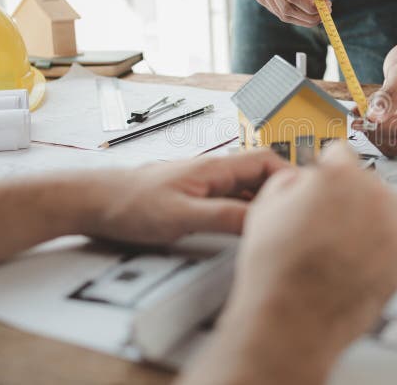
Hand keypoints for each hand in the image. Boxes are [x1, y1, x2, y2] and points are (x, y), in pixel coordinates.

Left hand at [76, 149, 288, 244]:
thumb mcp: (182, 215)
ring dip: (263, 206)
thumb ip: (224, 216)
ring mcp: (203, 186)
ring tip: (278, 230)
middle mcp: (214, 173)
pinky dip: (244, 215)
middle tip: (298, 220)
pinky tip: (245, 234)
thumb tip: (265, 221)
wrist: (91, 202)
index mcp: (216, 168)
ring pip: (246, 191)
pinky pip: (229, 203)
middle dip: (282, 194)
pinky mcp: (192, 200)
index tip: (305, 201)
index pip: (268, 162)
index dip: (291, 178)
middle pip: (261, 177)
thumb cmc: (130, 204)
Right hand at [213, 143, 396, 382]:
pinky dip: (383, 246)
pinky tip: (356, 260)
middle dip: (350, 195)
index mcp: (338, 175)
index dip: (326, 168)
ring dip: (371, 217)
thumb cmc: (276, 268)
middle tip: (327, 221)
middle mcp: (372, 195)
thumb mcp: (265, 206)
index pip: (340, 153)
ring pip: (388, 208)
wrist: (292, 319)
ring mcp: (392, 227)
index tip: (325, 181)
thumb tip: (304, 179)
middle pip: (367, 181)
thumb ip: (290, 180)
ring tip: (342, 242)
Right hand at [250, 0, 332, 25]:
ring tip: (317, 11)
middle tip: (324, 13)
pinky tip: (304, 9)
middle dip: (309, 15)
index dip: (311, 4)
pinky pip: (278, 12)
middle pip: (287, 6)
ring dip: (303, 18)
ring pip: (282, 13)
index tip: (327, 5)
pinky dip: (294, 16)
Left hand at [355, 33, 396, 156]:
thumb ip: (388, 97)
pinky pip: (392, 135)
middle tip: (358, 117)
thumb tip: (374, 118)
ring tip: (364, 111)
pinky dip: (377, 127)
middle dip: (377, 131)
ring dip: (376, 130)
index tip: (362, 119)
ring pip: (395, 142)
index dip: (383, 126)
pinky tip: (369, 112)